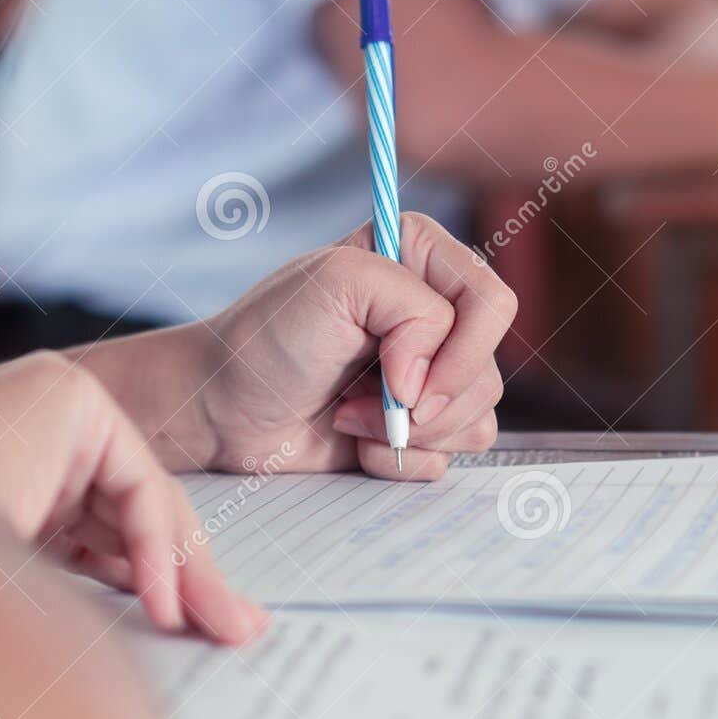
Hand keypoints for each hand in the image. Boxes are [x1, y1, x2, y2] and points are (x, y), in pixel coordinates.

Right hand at [0, 352, 266, 644]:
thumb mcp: (45, 600)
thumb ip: (105, 594)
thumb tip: (176, 627)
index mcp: (16, 482)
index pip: (109, 532)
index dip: (162, 584)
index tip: (208, 628)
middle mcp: (34, 439)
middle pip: (138, 517)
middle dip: (193, 580)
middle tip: (240, 629)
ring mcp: (49, 409)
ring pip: (149, 505)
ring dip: (188, 574)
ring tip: (225, 628)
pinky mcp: (68, 394)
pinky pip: (138, 488)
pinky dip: (156, 550)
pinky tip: (166, 605)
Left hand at [188, 212, 516, 480]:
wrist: (222, 410)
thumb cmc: (265, 338)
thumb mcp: (336, 282)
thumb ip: (412, 310)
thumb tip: (430, 383)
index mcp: (423, 259)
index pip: (495, 303)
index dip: (463, 351)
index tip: (404, 379)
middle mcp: (436, 314)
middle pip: (490, 370)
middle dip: (427, 401)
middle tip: (361, 397)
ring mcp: (431, 373)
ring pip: (479, 417)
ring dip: (411, 431)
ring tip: (349, 415)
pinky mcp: (420, 425)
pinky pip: (453, 455)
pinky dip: (401, 459)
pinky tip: (356, 439)